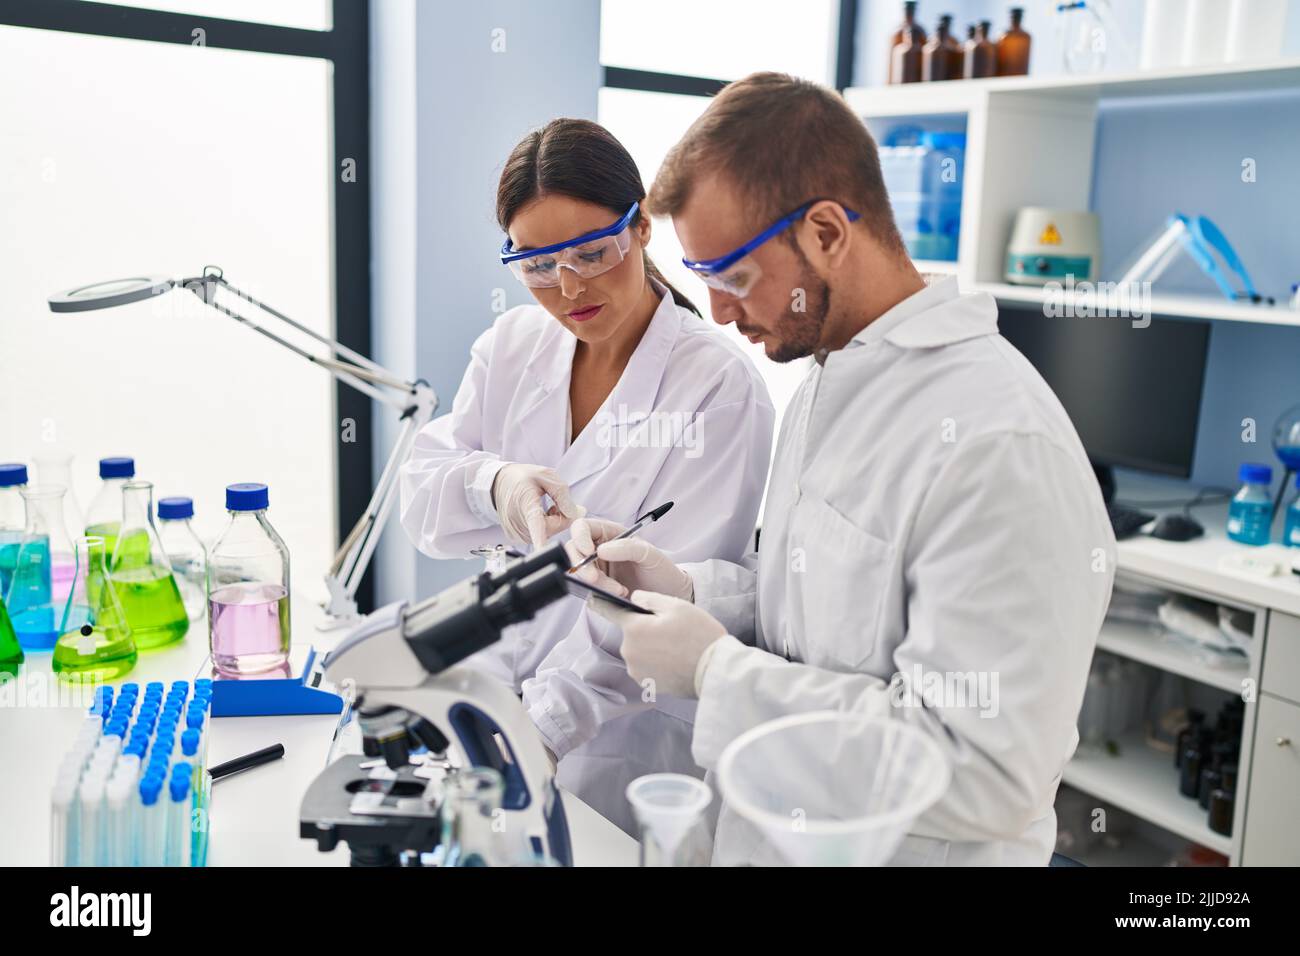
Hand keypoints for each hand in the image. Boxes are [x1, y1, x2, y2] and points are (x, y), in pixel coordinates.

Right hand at [491, 464, 584, 548]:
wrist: (498, 483)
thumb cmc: (523, 478)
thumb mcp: (546, 476)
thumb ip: (563, 494)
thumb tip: (578, 514)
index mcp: (527, 505)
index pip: (536, 525)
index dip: (541, 541)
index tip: (543, 553)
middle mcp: (520, 523)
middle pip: (552, 528)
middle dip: (560, 516)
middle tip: (555, 502)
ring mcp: (517, 533)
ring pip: (547, 533)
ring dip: (552, 521)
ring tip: (543, 506)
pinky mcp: (517, 538)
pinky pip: (539, 535)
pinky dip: (544, 526)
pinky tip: (537, 514)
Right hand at [566, 517, 693, 600]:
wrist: (670, 596)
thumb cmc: (662, 570)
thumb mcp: (650, 554)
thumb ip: (628, 548)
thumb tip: (601, 550)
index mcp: (611, 533)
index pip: (583, 527)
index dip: (580, 537)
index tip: (589, 552)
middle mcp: (600, 549)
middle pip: (574, 550)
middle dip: (581, 565)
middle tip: (594, 579)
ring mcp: (597, 568)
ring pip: (579, 572)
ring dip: (594, 582)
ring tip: (620, 590)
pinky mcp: (597, 587)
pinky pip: (587, 588)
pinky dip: (598, 592)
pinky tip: (619, 594)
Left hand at [588, 590, 724, 699]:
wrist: (715, 671)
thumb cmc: (698, 635)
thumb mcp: (677, 606)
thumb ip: (649, 598)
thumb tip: (633, 599)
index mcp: (634, 628)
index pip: (610, 612)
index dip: (601, 604)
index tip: (592, 599)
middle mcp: (629, 651)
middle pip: (631, 633)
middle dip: (645, 628)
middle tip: (671, 629)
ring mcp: (636, 670)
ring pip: (639, 650)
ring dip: (651, 647)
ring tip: (676, 647)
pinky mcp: (646, 684)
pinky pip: (646, 666)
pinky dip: (656, 662)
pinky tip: (674, 661)